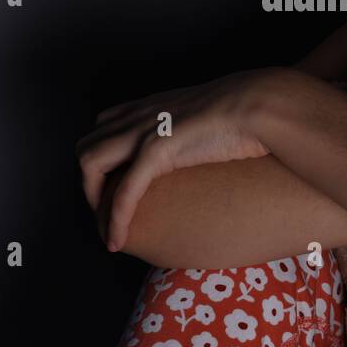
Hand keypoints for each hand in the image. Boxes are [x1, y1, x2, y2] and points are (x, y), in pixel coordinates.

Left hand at [76, 68, 287, 251]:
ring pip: (90, 163)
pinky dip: (114, 219)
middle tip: (107, 212)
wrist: (260, 105)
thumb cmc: (247, 113)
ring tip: (108, 227)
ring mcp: (145, 131)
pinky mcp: (157, 151)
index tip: (111, 186)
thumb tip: (204, 144)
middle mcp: (140, 115)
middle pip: (87, 144)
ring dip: (92, 199)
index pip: (102, 125)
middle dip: (89, 182)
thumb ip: (193, 127)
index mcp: (150, 106)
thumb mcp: (209, 115)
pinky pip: (122, 192)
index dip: (101, 158)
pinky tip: (117, 241)